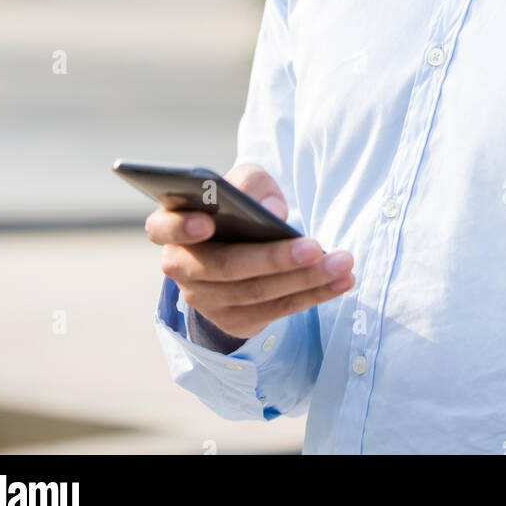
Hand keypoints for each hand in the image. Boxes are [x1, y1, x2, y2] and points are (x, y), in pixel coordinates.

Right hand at [146, 162, 354, 340]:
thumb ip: (252, 184)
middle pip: (225, 266)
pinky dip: (312, 295)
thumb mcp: (243, 184)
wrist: (240, 247)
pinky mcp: (233, 321)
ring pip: (256, 292)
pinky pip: (275, 310)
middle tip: (315, 247)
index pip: (162, 227)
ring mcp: (205, 300)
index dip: (181, 226)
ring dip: (305, 279)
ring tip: (343, 263)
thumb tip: (273, 212)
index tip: (208, 220)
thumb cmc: (238, 207)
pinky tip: (341, 281)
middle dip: (274, 258)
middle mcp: (181, 268)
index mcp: (172, 226)